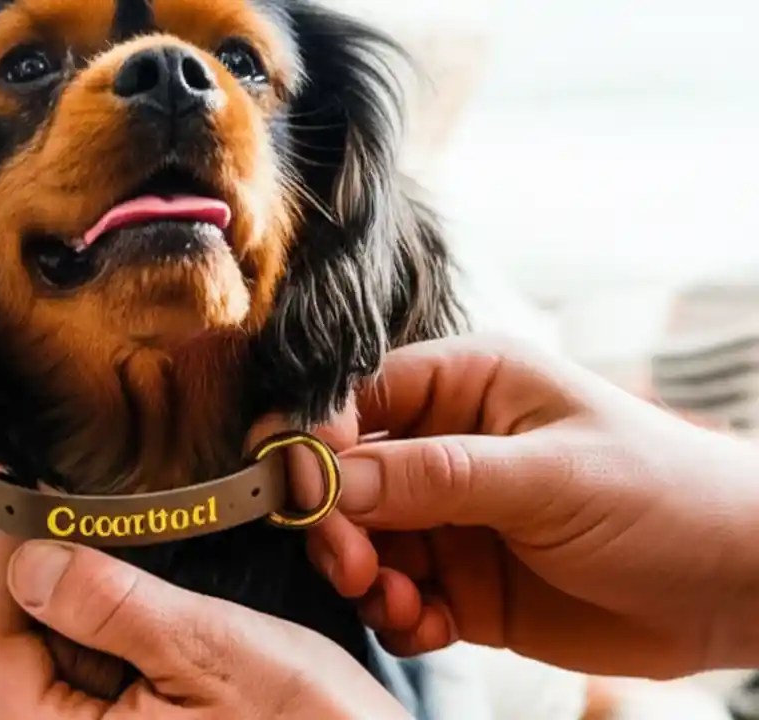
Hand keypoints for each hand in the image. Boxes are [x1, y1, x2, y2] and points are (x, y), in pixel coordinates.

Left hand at [0, 529, 410, 719]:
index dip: (8, 567)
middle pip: (25, 657)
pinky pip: (111, 683)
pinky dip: (122, 634)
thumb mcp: (209, 652)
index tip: (27, 498)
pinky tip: (154, 599)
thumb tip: (29, 559)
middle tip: (78, 503)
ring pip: (67, 665)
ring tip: (123, 542)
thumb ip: (109, 606)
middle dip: (50, 578)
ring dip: (89, 603)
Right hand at [283, 334, 758, 678]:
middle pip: (345, 475)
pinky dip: (396, 615)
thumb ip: (436, 475)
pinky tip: (427, 624)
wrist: (736, 588)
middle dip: (334, 521)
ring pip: (361, 541)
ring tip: (399, 601)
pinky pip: (397, 596)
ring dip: (363, 576)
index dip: (315, 439)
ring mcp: (451, 518)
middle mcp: (446, 446)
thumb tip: (330, 477)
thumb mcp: (548, 476)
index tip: (294, 486)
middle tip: (353, 563)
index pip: (358, 398)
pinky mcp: (462, 582)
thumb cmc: (664, 496)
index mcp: (466, 385)